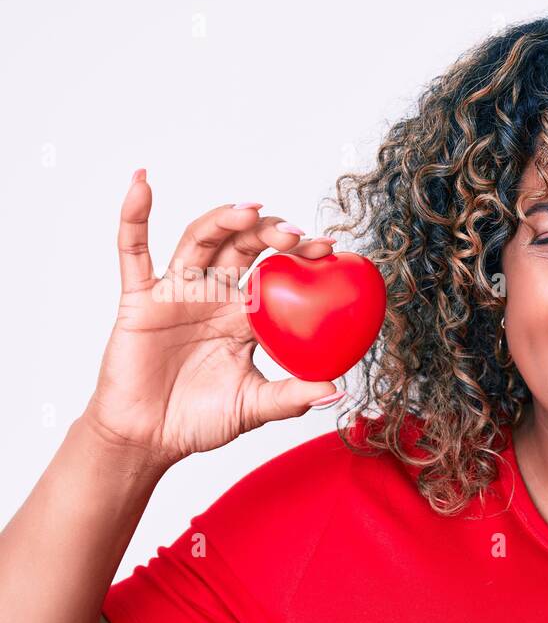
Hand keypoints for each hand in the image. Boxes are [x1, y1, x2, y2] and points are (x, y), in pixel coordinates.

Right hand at [83, 169, 343, 468]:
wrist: (148, 438)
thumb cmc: (199, 420)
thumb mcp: (254, 407)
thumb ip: (292, 397)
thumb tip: (337, 391)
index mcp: (244, 316)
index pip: (277, 274)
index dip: (302, 256)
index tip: (330, 248)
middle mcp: (213, 295)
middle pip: (244, 248)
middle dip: (269, 234)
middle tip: (294, 235)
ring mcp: (177, 293)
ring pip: (201, 241)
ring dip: (223, 220)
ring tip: (249, 211)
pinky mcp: (141, 299)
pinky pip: (133, 251)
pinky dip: (134, 216)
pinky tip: (142, 184)